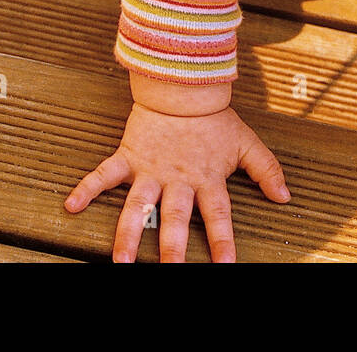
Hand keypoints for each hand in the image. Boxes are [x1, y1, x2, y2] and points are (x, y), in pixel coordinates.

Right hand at [64, 102, 289, 261]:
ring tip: (120, 262)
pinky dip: (86, 189)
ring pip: (137, 207)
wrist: (183, 85)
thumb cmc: (215, 118)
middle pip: (173, 219)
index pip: (217, 216)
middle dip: (170, 250)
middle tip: (168, 272)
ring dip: (127, 235)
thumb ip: (267, 170)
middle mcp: (178, 178)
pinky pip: (104, 174)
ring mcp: (150, 169)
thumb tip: (285, 197)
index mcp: (207, 178)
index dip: (222, 242)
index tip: (224, 266)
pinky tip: (71, 207)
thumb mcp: (247, 143)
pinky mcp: (129, 156)